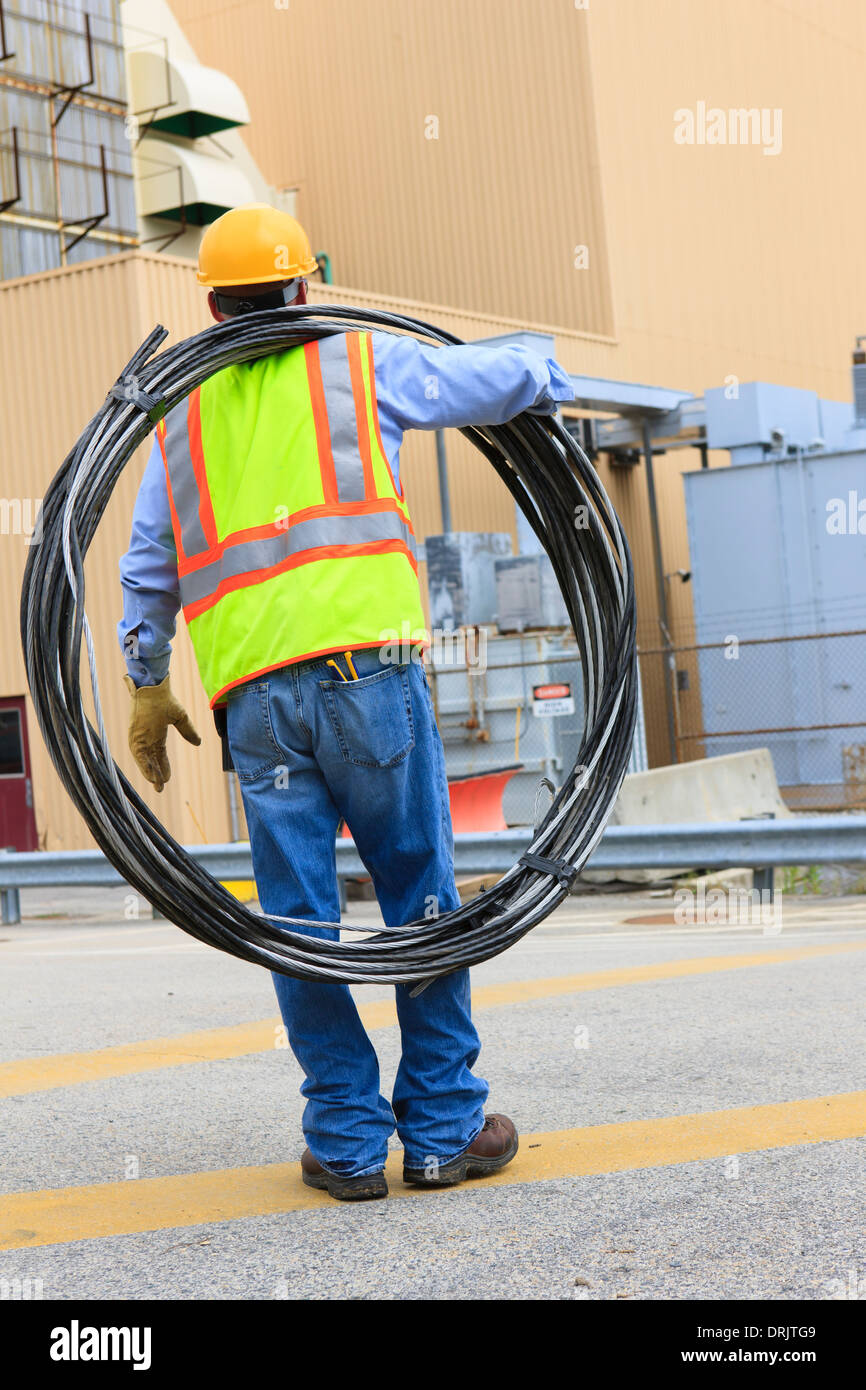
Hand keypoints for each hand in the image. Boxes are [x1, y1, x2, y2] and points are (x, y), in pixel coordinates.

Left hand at [124, 674, 200, 790]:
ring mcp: (139, 736)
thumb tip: (199, 743)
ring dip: (150, 772)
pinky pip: (138, 754)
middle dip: (156, 774)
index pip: (159, 755)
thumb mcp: (180, 718)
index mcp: (156, 734)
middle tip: (160, 789)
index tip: (167, 779)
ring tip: (156, 784)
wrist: (154, 687)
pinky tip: (150, 775)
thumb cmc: (165, 698)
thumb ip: (188, 731)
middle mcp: (146, 737)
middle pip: (151, 760)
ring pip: (144, 759)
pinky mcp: (134, 734)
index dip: (164, 767)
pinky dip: (144, 765)